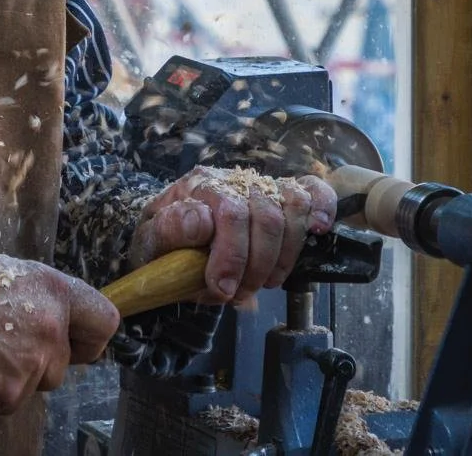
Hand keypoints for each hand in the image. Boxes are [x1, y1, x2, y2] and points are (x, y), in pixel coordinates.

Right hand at [0, 254, 118, 423]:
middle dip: (34, 362)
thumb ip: (40, 299)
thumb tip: (54, 318)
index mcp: (55, 296)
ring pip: (25, 390)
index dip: (88, 336)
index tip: (75, 340)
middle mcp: (48, 335)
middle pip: (59, 367)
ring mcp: (22, 373)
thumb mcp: (8, 271)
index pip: (104, 324)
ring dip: (3, 379)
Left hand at [128, 168, 337, 302]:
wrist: (170, 239)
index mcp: (197, 187)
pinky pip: (310, 189)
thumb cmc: (164, 244)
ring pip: (292, 206)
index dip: (230, 257)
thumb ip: (169, 231)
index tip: (222, 289)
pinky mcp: (280, 194)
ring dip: (283, 254)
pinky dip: (321, 208)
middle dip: (256, 264)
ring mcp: (258, 185)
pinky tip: (318, 230)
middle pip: (265, 216)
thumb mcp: (150, 242)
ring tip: (265, 279)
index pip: (228, 212)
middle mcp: (231, 179)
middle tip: (240, 293)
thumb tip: (201, 221)